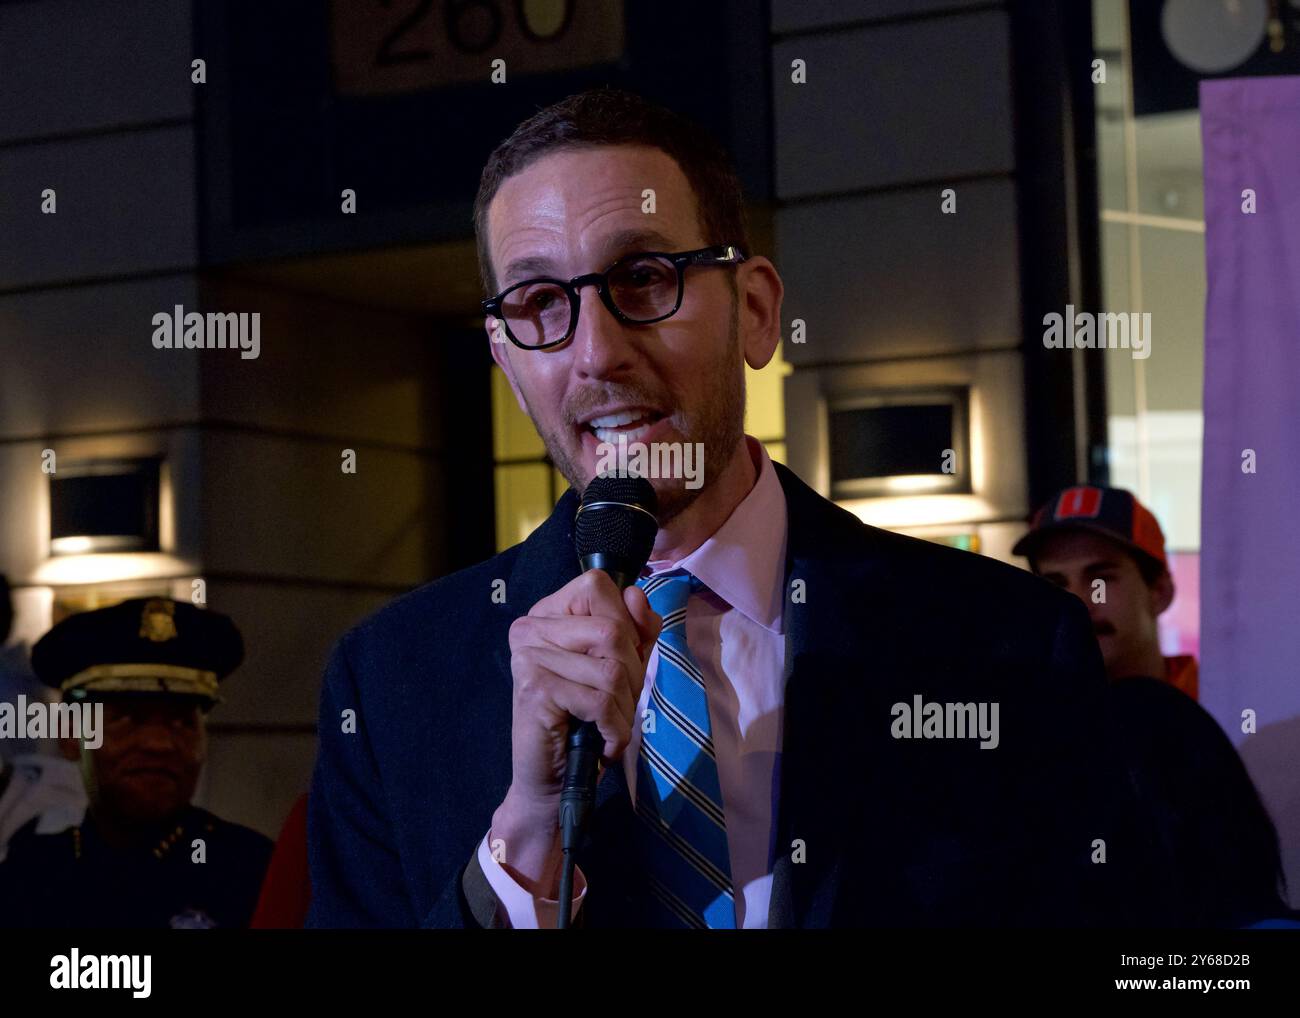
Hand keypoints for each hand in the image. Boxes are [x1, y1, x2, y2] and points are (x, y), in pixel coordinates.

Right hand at [490, 569, 659, 893]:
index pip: (598, 585)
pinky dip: (615, 729)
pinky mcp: (536, 689)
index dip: (626, 623)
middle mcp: (530, 628)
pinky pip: (601, 700)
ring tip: (609, 726)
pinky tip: (603, 742)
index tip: (623, 662)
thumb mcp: (620, 666)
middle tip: (619, 705)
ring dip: (625, 708)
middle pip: (612, 630)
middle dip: (633, 674)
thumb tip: (637, 594)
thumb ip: (634, 628)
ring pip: (612, 668)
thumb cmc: (586, 720)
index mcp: (547, 613)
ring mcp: (529, 657)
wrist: (551, 781)